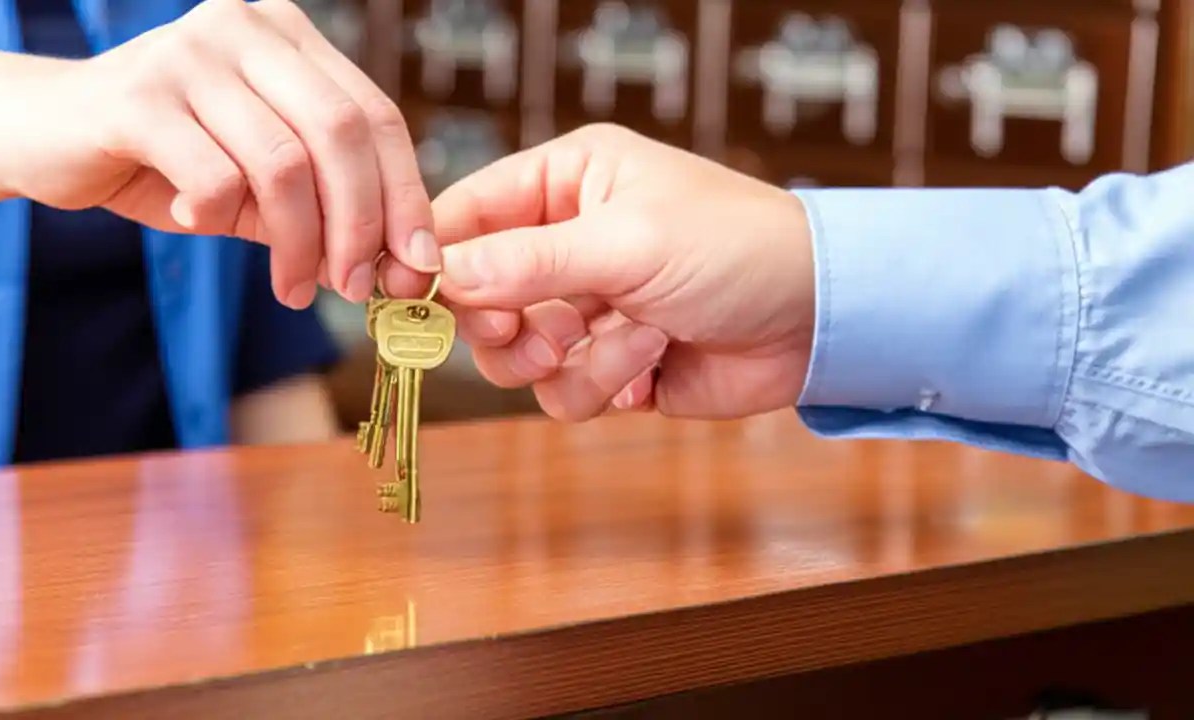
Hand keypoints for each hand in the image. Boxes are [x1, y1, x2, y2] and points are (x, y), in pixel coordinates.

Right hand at [8, 0, 437, 307]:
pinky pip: (215, 177)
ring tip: (293, 289)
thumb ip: (325, 212)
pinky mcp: (139, 97)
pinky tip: (202, 223)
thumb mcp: (262, 186)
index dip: (406, 196)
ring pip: (284, 163)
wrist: (44, 135)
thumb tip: (402, 270)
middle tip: (358, 289)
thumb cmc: (168, 160)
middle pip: (342, 133)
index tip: (419, 267)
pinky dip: (221, 218)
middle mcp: (246, 27)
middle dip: (361, 225)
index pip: (376, 115)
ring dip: (300, 244)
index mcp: (289, 37)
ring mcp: (190, 53)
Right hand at [430, 124, 815, 421]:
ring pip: (517, 357)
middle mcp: (567, 244)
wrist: (821, 319)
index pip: (467, 215)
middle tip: (533, 333)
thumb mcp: (627, 242)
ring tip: (622, 337)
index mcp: (566, 183)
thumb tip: (441, 276)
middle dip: (503, 324)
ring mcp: (587, 308)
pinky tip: (656, 357)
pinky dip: (607, 382)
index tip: (410, 297)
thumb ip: (529, 262)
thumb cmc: (738, 247)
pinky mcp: (612, 366)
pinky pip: (565, 393)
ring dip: (567, 359)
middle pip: (477, 298)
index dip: (435, 258)